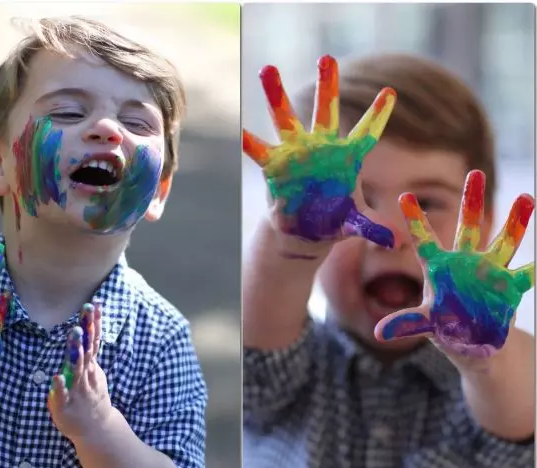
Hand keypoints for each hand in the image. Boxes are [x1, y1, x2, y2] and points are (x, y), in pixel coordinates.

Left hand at [48, 300, 113, 444]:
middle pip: (87, 347)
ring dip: (75, 350)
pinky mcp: (65, 405)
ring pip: (77, 367)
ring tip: (74, 333)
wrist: (97, 428)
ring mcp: (77, 389)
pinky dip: (60, 386)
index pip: (93, 339)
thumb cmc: (91, 397)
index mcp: (91, 366)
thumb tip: (87, 330)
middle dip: (87, 328)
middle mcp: (86, 374)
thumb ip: (89, 353)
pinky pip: (62, 395)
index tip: (95, 303)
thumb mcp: (94, 372)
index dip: (94, 322)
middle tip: (86, 309)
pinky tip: (56, 377)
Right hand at [243, 55, 396, 255]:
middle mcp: (320, 149)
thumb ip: (372, 227)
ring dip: (276, 96)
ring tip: (266, 69)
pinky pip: (260, 152)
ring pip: (285, 120)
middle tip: (326, 58)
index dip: (376, 114)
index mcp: (346, 158)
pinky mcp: (274, 167)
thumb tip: (395, 241)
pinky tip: (240, 131)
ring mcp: (295, 154)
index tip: (389, 92)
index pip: (365, 133)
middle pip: (324, 113)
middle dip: (326, 86)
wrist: (304, 232)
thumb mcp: (353, 224)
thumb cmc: (332, 221)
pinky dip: (250, 143)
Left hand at [376, 170, 534, 358]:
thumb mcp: (426, 324)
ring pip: (503, 241)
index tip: (405, 195)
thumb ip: (406, 324)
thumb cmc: (446, 327)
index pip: (423, 240)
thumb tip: (378, 333)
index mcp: (438, 268)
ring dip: (515, 222)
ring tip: (527, 197)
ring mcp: (489, 271)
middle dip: (471, 200)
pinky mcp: (509, 286)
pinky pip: (527, 273)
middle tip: (475, 172)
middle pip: (467, 227)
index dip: (415, 219)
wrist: (475, 344)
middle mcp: (464, 262)